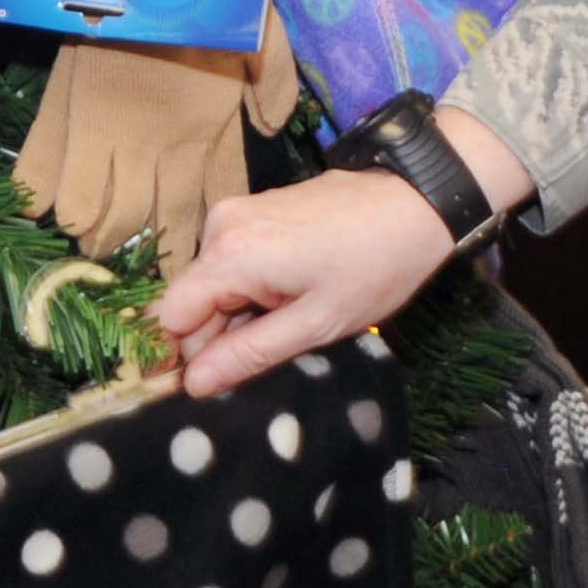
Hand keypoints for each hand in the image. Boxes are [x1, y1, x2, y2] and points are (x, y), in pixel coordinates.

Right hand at [150, 169, 449, 395]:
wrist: (418, 200)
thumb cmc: (375, 266)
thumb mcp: (316, 324)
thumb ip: (249, 354)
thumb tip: (192, 384)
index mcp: (229, 254)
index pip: (169, 318)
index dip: (180, 357)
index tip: (207, 387)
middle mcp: (220, 226)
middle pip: (190, 301)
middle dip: (218, 338)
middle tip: (269, 358)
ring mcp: (237, 212)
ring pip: (213, 284)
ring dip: (238, 315)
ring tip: (290, 325)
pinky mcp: (256, 209)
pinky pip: (233, 262)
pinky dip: (251, 289)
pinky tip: (292, 298)